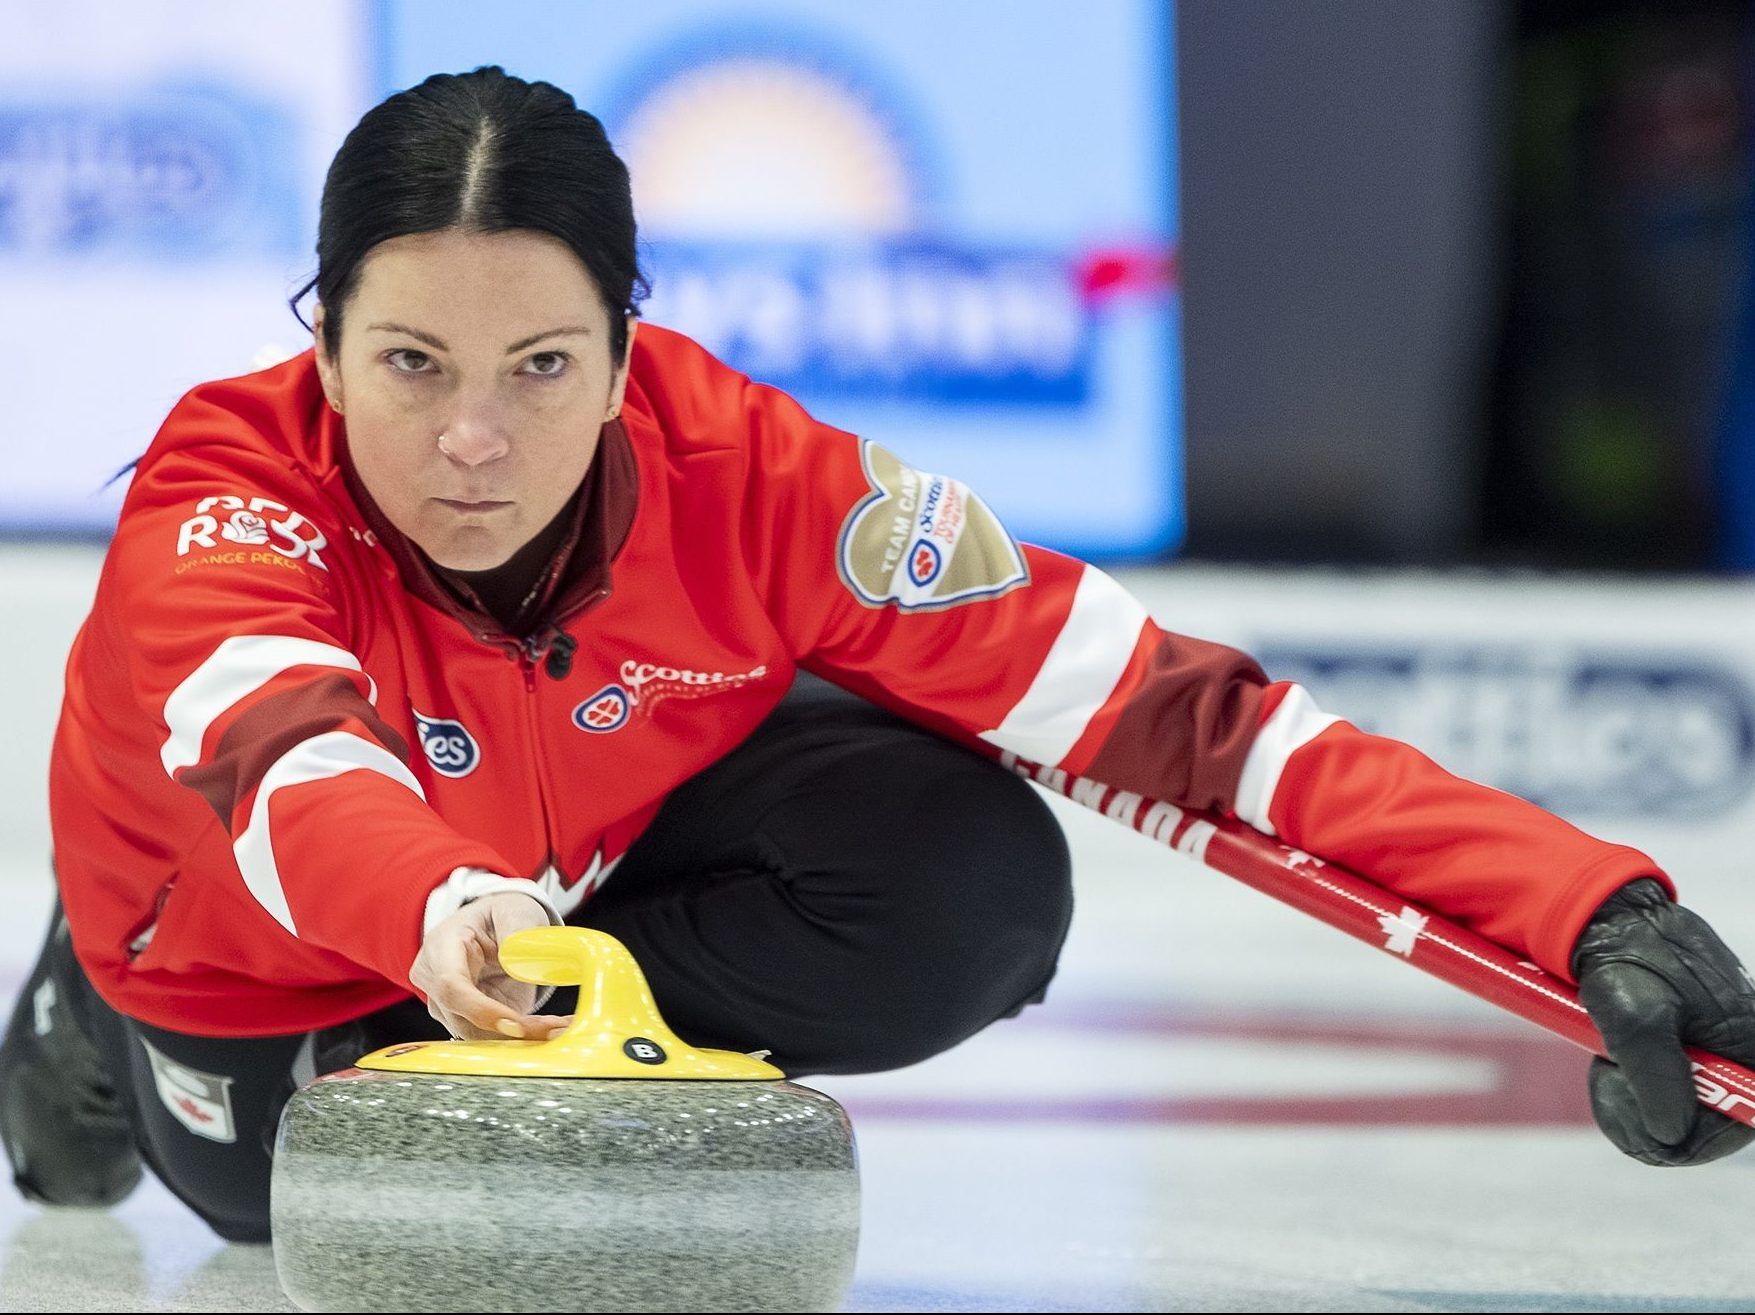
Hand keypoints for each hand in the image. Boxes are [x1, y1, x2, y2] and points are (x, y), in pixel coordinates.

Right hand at [409, 892, 571, 1041]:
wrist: (493, 927)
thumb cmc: (500, 913)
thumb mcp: (513, 907)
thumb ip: (516, 926)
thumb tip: (517, 961)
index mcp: (442, 948)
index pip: (451, 987)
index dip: (481, 1010)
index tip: (517, 1024)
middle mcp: (437, 984)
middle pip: (466, 1021)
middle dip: (513, 1031)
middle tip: (557, 1028)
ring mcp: (450, 1008)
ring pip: (481, 1038)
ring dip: (523, 1039)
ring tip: (562, 1027)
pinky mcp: (471, 1023)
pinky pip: (494, 1039)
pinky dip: (525, 1039)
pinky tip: (554, 1028)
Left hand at [1573, 878, 1754, 1164]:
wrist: (1604, 917)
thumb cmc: (1627, 959)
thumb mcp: (1637, 1019)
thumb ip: (1659, 1080)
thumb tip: (1670, 1135)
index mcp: (1749, 1049)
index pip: (1733, 1127)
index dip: (1686, 1142)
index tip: (1642, 1129)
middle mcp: (1739, 1056)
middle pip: (1698, 1127)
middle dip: (1646, 1115)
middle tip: (1609, 1078)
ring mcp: (1710, 1053)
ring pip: (1668, 1112)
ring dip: (1631, 1097)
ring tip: (1607, 1059)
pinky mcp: (1681, 1049)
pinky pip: (1656, 1091)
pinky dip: (1627, 1083)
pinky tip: (1609, 1057)